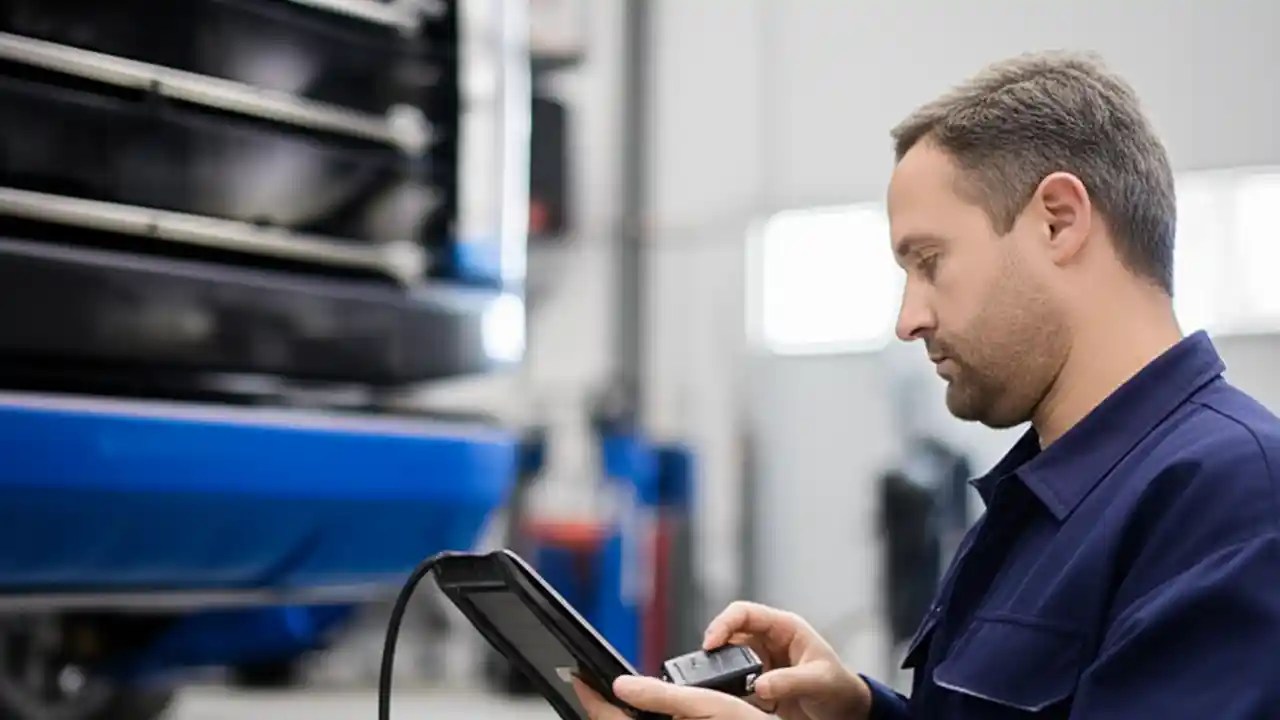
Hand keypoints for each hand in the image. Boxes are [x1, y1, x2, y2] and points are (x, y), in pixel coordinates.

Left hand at [573, 675, 768, 719]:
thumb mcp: (705, 704)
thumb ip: (661, 696)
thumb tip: (623, 685)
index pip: (607, 718)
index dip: (589, 697)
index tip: (577, 679)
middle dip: (602, 709)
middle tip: (591, 687)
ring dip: (619, 717)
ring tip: (612, 698)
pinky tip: (646, 713)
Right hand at [702, 602, 871, 719]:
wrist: (844, 710)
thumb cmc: (838, 686)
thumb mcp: (818, 680)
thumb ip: (790, 681)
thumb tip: (759, 685)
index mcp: (785, 627)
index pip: (745, 613)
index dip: (724, 623)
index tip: (711, 642)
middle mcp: (769, 640)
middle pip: (731, 634)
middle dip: (716, 647)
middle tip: (705, 665)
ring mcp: (761, 661)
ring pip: (728, 657)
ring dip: (720, 667)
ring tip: (712, 680)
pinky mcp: (756, 682)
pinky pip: (733, 680)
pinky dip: (726, 686)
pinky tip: (726, 694)